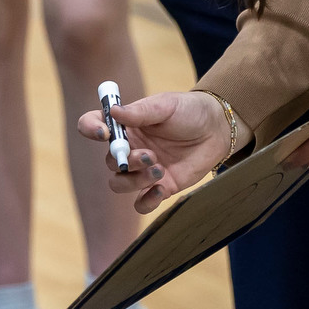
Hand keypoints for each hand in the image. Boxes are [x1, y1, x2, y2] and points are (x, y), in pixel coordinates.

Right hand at [77, 90, 230, 213]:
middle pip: (110, 160)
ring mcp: (143, 169)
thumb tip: (113, 111)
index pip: (93, 125)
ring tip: (159, 168)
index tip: (104, 133)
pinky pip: (141, 203)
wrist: (217, 130)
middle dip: (125, 160)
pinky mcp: (160, 187)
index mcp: (126, 125)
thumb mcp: (166, 105)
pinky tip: (161, 190)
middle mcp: (130, 148)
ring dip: (134, 180)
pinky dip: (146, 201)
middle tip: (149, 155)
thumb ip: (140, 111)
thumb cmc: (189, 111)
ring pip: (120, 183)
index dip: (90, 129)